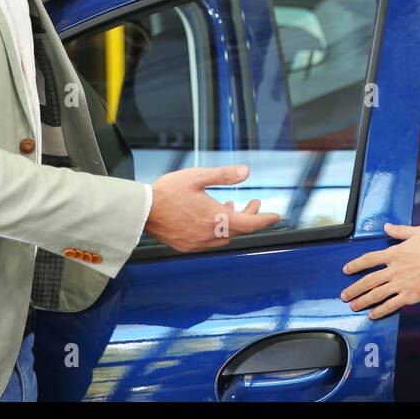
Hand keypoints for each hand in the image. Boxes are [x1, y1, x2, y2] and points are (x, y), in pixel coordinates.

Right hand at [145, 165, 279, 252]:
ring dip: (232, 222)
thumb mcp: (198, 177)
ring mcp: (198, 243)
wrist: (143, 210)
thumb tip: (246, 172)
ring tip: (229, 205)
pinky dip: (217, 229)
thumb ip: (224, 176)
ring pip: (225, 235)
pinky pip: (210, 240)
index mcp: (216, 218)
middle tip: (254, 203)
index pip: (250, 223)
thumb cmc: (168, 191)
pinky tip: (210, 217)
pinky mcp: (187, 246)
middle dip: (250, 216)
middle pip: (239, 229)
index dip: (265, 219)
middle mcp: (210, 234)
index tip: (276, 216)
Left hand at [340, 223, 419, 318]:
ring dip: (363, 301)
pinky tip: (372, 314)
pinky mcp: (411, 296)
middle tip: (344, 295)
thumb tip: (387, 226)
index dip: (355, 265)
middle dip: (354, 289)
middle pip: (368, 281)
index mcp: (395, 253)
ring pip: (376, 295)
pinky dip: (380, 310)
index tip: (347, 269)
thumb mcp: (417, 232)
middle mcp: (395, 270)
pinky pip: (392, 305)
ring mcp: (402, 284)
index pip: (369, 260)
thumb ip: (400, 231)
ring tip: (353, 306)